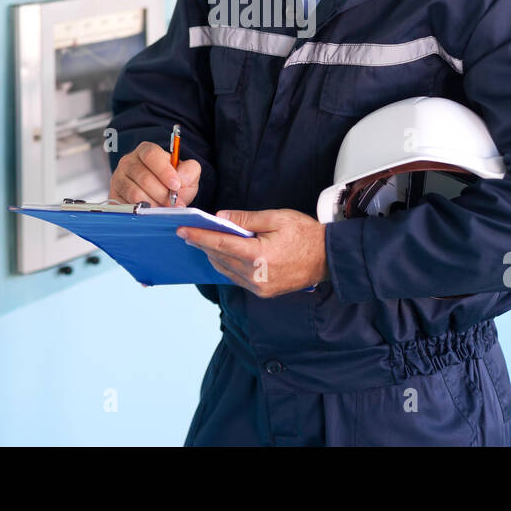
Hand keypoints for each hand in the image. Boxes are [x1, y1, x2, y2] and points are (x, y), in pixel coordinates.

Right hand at [110, 141, 200, 207]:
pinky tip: (151, 213)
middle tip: (173, 203)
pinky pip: (127, 207)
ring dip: (153, 204)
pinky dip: (142, 212)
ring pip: (135, 194)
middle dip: (162, 193)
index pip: (151, 155)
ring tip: (163, 208)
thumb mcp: (186, 174)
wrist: (160, 198)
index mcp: (146, 151)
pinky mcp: (114, 196)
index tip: (175, 185)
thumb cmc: (171, 183)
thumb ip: (190, 170)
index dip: (164, 170)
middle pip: (143, 177)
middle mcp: (128, 162)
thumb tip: (182, 178)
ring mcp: (119, 179)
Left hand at [177, 209, 328, 297]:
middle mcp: (255, 276)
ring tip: (204, 241)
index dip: (199, 236)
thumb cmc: (305, 234)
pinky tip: (223, 255)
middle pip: (220, 258)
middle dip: (204, 244)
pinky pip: (237, 278)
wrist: (328, 258)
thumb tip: (221, 218)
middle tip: (190, 232)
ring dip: (214, 256)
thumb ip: (246, 219)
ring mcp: (259, 287)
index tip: (182, 231)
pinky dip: (227, 265)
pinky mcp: (263, 292)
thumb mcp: (276, 218)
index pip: (220, 244)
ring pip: (226, 270)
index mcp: (258, 256)